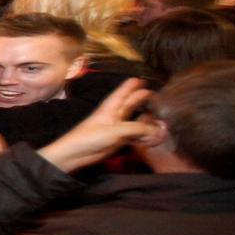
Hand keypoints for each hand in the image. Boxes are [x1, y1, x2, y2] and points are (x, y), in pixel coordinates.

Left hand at [38, 79, 156, 173]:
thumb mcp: (115, 130)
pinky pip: (134, 135)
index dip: (133, 84)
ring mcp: (118, 127)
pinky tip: (152, 136)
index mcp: (111, 106)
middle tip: (156, 95)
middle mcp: (116, 114)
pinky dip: (143, 136)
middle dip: (142, 99)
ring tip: (159, 118)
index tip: (143, 79)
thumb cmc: (89, 137)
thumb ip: (137, 129)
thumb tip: (156, 130)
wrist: (76, 154)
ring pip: (135, 120)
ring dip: (146, 120)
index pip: (124, 90)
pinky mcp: (118, 140)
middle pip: (131, 103)